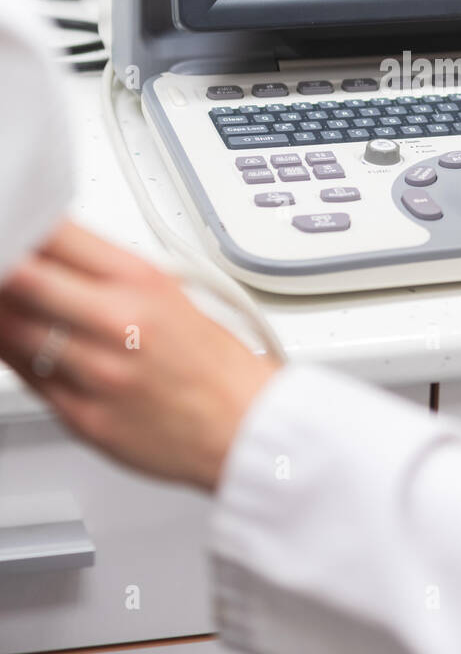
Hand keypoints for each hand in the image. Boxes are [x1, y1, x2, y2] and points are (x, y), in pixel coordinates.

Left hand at [0, 223, 280, 489]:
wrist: (243, 424)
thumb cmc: (210, 360)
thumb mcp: (166, 292)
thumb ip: (99, 271)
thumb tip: (41, 251)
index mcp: (142, 280)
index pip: (55, 235)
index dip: (18, 229)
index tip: (12, 231)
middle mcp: (120, 322)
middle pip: (23, 280)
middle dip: (5, 270)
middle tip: (4, 267)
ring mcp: (100, 372)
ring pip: (14, 331)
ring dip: (3, 315)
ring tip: (10, 307)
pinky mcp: (85, 418)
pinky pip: (28, 379)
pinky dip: (15, 358)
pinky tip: (21, 348)